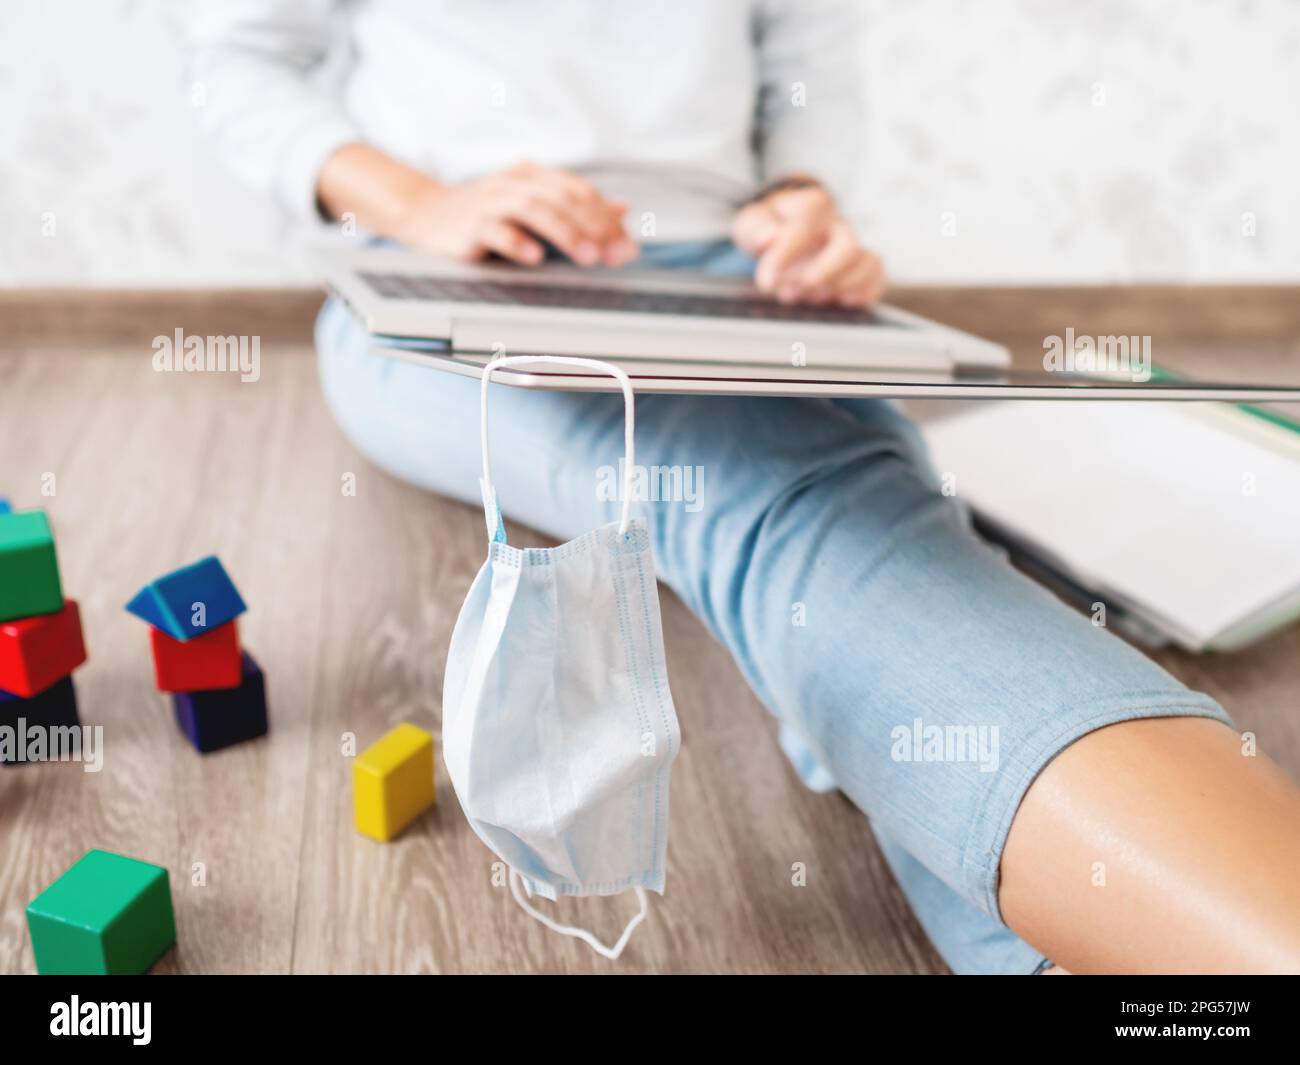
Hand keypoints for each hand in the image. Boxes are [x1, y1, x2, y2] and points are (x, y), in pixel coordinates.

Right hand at [395, 161, 638, 266]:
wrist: (427, 213)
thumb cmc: (488, 211)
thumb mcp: (535, 203)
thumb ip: (578, 207)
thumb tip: (624, 208)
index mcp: (534, 176)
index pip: (579, 192)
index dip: (606, 218)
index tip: (627, 247)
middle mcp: (514, 183)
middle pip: (562, 198)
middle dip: (593, 227)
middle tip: (613, 255)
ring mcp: (490, 202)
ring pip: (533, 210)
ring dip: (565, 233)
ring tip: (587, 257)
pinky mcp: (469, 225)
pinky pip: (495, 231)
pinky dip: (517, 242)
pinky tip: (535, 257)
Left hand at [732, 182, 885, 306]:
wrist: (786, 227)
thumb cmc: (770, 226)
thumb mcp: (752, 222)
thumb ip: (757, 228)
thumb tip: (769, 237)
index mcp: (812, 207)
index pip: (805, 226)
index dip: (786, 256)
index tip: (767, 280)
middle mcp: (838, 225)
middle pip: (848, 246)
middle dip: (821, 274)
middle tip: (792, 292)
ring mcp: (854, 246)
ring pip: (866, 263)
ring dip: (839, 286)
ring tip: (812, 297)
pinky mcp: (863, 266)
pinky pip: (877, 276)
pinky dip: (863, 292)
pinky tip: (841, 301)